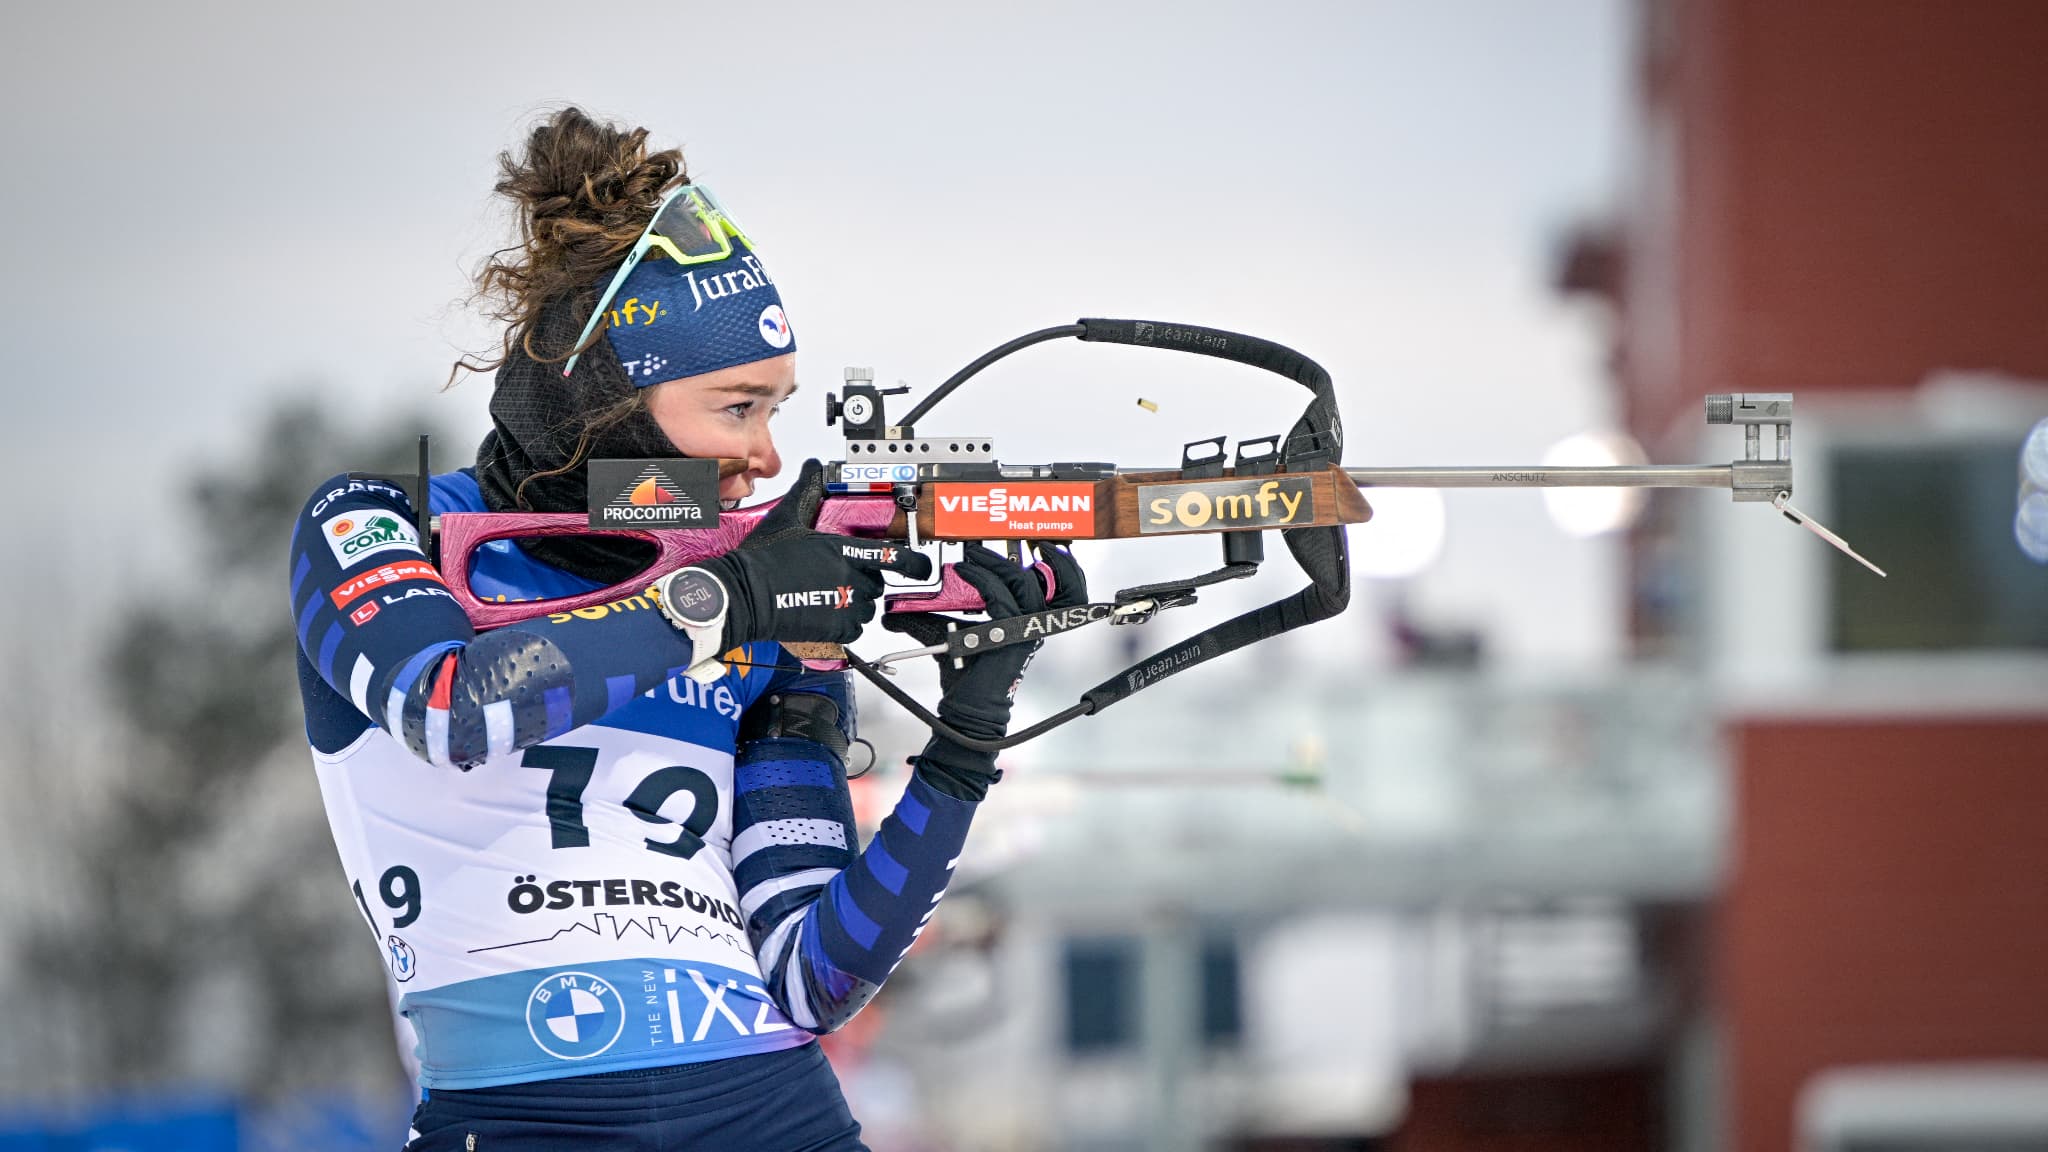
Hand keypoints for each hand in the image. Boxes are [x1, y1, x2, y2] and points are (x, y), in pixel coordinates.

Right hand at [695, 460, 930, 646]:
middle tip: (837, 578)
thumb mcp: (787, 518)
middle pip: (876, 583)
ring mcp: (844, 606)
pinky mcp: (834, 629)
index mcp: (844, 550)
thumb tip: (813, 468)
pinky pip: (854, 630)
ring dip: (854, 604)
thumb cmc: (762, 559)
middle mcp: (850, 578)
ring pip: (866, 608)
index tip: (920, 567)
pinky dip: (844, 625)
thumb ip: (807, 492)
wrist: (744, 594)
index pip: (894, 558)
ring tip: (827, 596)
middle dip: (863, 581)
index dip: (914, 564)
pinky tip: (825, 614)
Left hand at [884, 543, 1088, 798]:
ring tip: (972, 554)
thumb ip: (928, 619)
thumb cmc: (964, 674)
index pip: (1057, 586)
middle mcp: (1033, 624)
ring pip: (1024, 585)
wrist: (966, 709)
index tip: (1030, 543)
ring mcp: (1025, 631)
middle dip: (1020, 556)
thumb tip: (891, 612)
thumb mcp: (946, 636)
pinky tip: (963, 572)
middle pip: (1048, 580)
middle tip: (988, 542)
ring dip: (998, 564)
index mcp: (1027, 619)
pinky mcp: (1011, 637)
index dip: (1055, 563)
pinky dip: (982, 581)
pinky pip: (1002, 600)